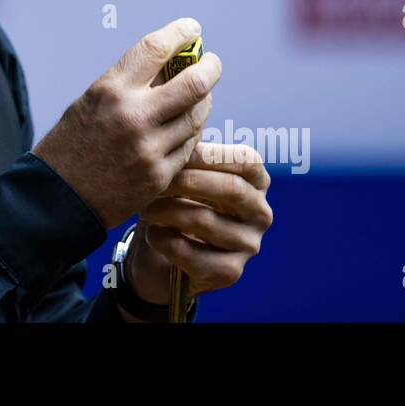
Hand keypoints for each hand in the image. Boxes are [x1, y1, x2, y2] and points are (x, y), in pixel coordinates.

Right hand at [32, 18, 221, 229]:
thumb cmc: (72, 143)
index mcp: (111, 90)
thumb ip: (130, 84)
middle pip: (193, 83)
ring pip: (197, 116)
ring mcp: (149, 148)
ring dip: (203, 102)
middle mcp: (133, 115)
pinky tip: (186, 128)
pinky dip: (191, 133)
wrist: (57, 197)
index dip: (180, 33)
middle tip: (212, 63)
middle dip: (210, 68)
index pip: (156, 48)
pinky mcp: (159, 176)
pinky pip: (190, 146)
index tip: (192, 28)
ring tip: (199, 97)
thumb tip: (171, 64)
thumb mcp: (92, 101)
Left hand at [124, 141, 272, 306]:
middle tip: (153, 177)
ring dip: (166, 211)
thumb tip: (173, 134)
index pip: (245, 160)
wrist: (162, 256)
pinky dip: (165, 241)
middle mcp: (261, 213)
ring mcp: (249, 245)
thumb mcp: (184, 175)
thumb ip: (187, 156)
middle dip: (186, 181)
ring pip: (205, 220)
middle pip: (230, 189)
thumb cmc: (176, 203)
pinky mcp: (231, 272)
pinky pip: (193, 253)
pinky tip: (152, 234)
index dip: (208, 154)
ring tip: (144, 207)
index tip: (172, 149)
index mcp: (256, 181)